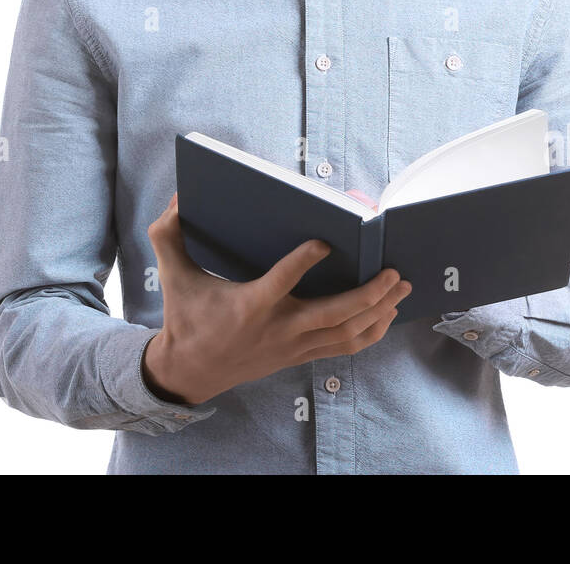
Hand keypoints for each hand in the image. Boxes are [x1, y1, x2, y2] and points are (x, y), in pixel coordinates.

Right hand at [142, 192, 411, 405]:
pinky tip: (388, 314)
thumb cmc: (186, 317)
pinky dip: (371, 332)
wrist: (189, 372)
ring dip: (378, 312)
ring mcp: (294, 346)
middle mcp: (278, 328)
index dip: (302, 262)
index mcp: (250, 305)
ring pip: (346, 334)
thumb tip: (177, 198)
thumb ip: (168, 235)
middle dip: (368, 294)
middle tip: (392, 271)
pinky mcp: (300, 355)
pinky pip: (344, 347)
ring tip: (401, 287)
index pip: (281, 282)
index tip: (325, 241)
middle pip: (333, 315)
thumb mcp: (173, 275)